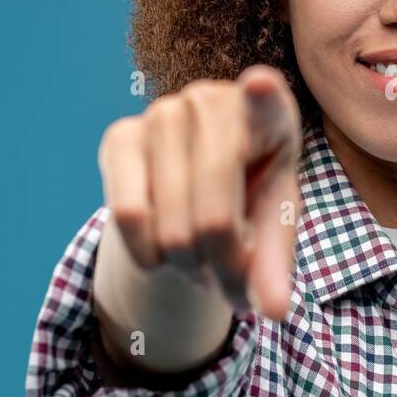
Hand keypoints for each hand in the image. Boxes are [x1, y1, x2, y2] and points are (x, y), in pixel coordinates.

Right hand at [96, 65, 302, 321]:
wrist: (197, 188)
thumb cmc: (252, 200)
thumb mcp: (272, 230)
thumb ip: (275, 267)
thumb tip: (276, 311)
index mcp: (271, 114)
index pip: (268, 99)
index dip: (263, 94)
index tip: (259, 85)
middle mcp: (214, 102)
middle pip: (215, 218)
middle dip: (224, 270)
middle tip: (232, 287)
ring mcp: (163, 112)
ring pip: (171, 228)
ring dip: (187, 267)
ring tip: (201, 261)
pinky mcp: (121, 135)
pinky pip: (128, 217)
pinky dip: (149, 255)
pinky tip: (162, 250)